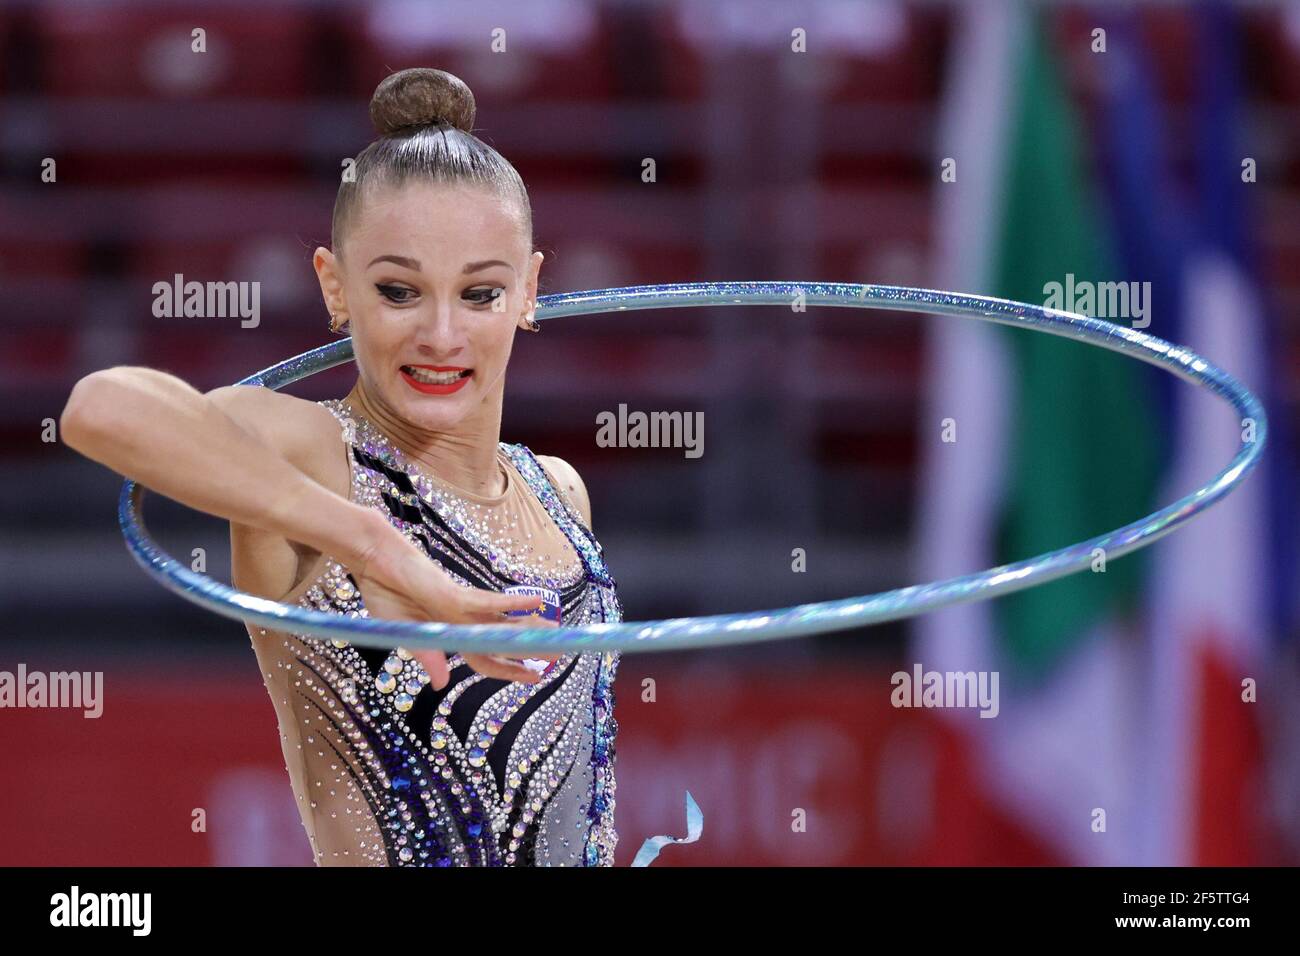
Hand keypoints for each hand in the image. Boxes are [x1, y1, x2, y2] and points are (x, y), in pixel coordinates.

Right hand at [350, 521, 560, 689]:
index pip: (486, 658)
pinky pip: (486, 602)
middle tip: (558, 655)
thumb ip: (426, 657)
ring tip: (556, 631)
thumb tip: (443, 685)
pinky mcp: (452, 593)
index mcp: (448, 635)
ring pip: (500, 623)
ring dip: (529, 628)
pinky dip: (511, 604)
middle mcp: (460, 622)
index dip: (509, 670)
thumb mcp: (404, 634)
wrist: (372, 560)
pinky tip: (536, 602)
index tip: (534, 676)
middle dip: (528, 650)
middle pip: (500, 641)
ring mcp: (459, 607)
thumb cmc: (383, 593)